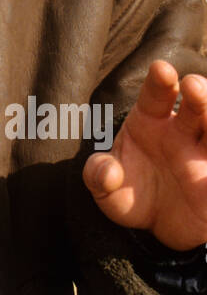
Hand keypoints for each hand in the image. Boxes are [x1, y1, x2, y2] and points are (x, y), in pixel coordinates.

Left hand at [83, 61, 206, 250]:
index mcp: (151, 120)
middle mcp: (182, 132)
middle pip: (195, 107)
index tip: (161, 69)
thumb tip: (106, 172)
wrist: (156, 225)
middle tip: (193, 86)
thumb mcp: (106, 188)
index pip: (156, 94)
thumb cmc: (131, 194)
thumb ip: (99, 175)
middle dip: (198, 94)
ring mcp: (203, 154)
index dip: (159, 81)